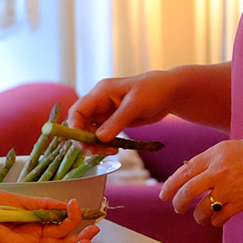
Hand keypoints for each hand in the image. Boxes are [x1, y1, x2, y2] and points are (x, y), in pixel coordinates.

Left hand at [0, 186, 98, 242]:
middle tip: (94, 232)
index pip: (63, 226)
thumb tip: (68, 205)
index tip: (77, 206)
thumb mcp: (25, 201)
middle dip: (80, 238)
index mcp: (38, 224)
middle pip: (63, 242)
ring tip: (87, 242)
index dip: (73, 218)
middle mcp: (35, 237)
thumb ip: (47, 205)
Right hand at [67, 69, 182, 143]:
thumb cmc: (153, 90)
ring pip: (90, 132)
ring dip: (95, 144)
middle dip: (85, 139)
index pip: (78, 110)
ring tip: (111, 151)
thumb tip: (100, 138)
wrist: (169, 93)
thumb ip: (117, 121)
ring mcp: (106, 113)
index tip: (81, 142)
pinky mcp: (114, 122)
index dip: (74, 127)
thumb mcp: (135, 104)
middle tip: (95, 152)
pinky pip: (102, 136)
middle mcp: (100, 103)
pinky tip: (115, 148)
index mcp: (101, 92)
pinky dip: (105, 144)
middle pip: (81, 124)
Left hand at [159, 132, 242, 226]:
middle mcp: (219, 170)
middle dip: (178, 203)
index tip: (164, 195)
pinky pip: (219, 218)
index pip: (184, 171)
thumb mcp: (236, 146)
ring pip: (201, 209)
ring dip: (197, 216)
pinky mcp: (242, 202)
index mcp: (216, 152)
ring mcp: (230, 187)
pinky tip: (217, 220)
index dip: (170, 185)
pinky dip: (215, 222)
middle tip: (178, 208)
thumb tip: (196, 169)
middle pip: (187, 192)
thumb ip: (215, 158)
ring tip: (199, 217)